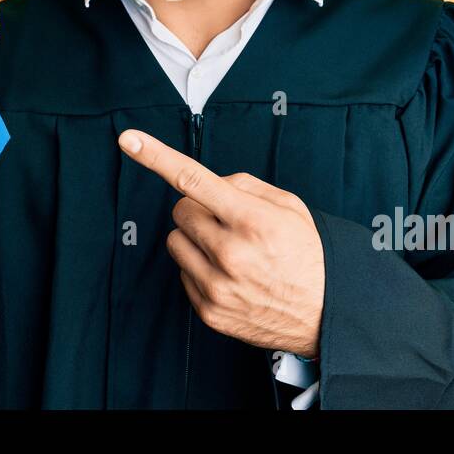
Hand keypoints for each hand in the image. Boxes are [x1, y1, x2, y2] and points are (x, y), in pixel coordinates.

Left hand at [117, 128, 324, 357]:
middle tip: (227, 222)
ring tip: (230, 251)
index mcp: (252, 219)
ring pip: (175, 241)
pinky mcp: (209, 310)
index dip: (156, 156)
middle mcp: (230, 252)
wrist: (325, 314)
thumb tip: (210, 183)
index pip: (193, 179)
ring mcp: (217, 285)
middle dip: (199, 209)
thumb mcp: (289, 206)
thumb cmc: (306, 253)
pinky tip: (229, 275)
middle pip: (181, 210)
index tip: (129, 139)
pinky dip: (199, 268)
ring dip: (195, 239)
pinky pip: (182, 273)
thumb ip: (245, 186)